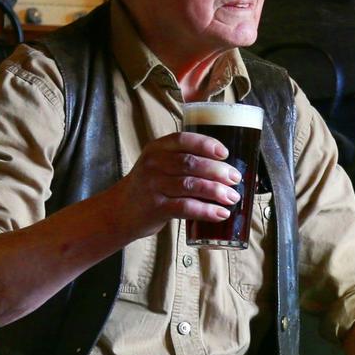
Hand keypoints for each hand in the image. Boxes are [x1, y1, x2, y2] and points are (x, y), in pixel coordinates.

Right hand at [115, 131, 242, 239]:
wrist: (119, 211)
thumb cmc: (148, 187)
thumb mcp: (158, 165)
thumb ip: (183, 161)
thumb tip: (225, 169)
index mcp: (156, 149)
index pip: (183, 140)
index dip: (205, 144)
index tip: (224, 153)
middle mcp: (153, 165)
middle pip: (191, 163)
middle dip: (217, 170)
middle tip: (235, 178)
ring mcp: (153, 186)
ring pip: (190, 185)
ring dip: (216, 191)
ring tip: (233, 197)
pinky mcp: (156, 208)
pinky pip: (185, 207)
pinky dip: (206, 210)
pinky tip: (220, 213)